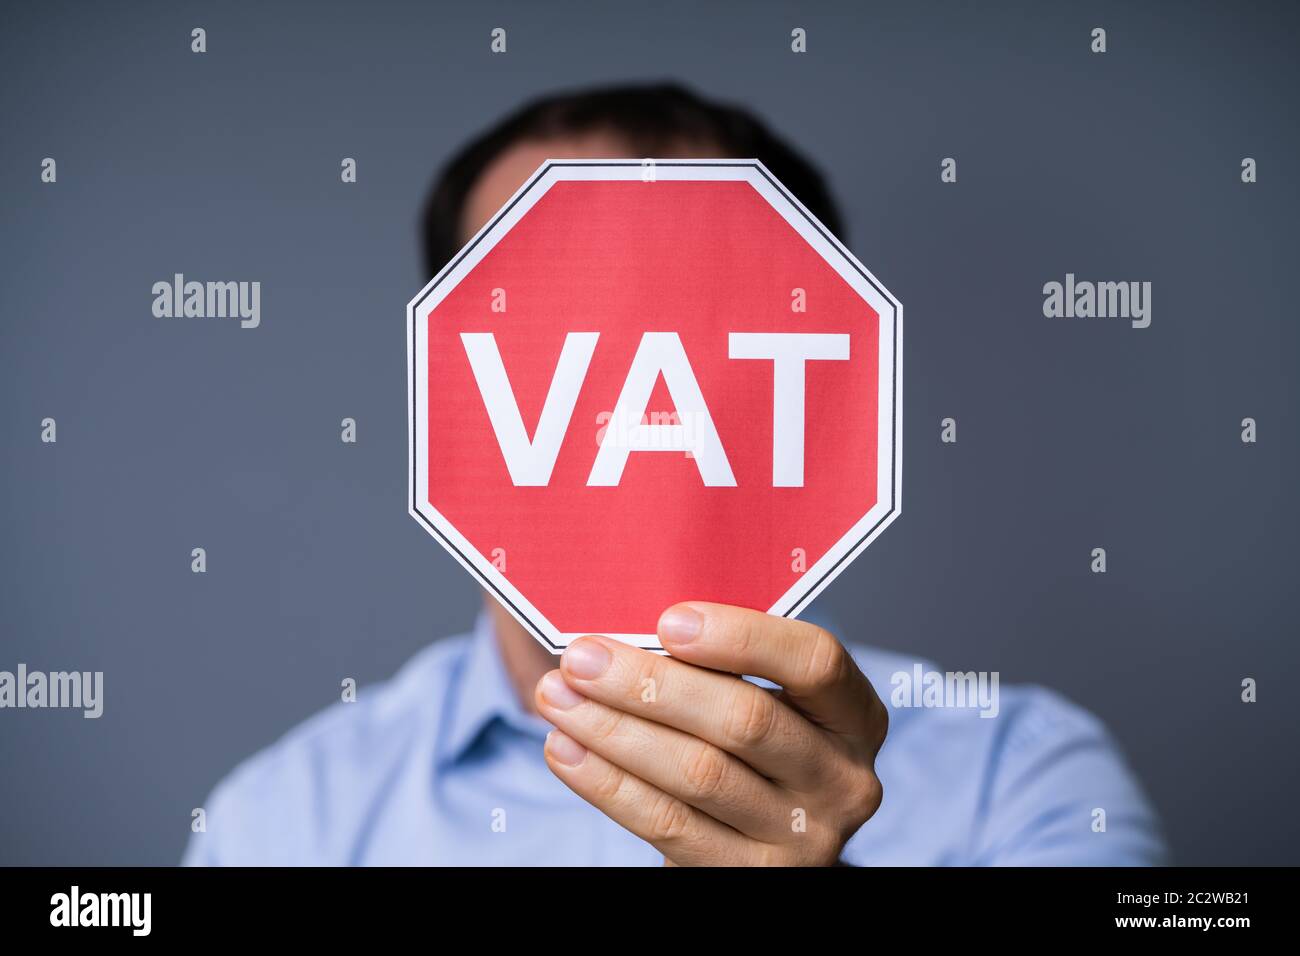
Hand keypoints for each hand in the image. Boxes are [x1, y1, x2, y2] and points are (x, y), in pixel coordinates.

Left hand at [534, 602, 886, 865]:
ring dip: (614, 730)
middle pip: (745, 721)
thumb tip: (630, 622)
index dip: (742, 637)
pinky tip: (567, 749)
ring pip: (698, 773)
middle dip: (650, 684)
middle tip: (582, 658)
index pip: (815, 662)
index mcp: (856, 716)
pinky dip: (607, 783)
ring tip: (556, 697)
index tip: (668, 620)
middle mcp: (843, 779)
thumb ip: (722, 664)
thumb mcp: (766, 701)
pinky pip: (669, 824)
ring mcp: (803, 838)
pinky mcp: (751, 877)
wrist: (759, 846)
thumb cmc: (750, 746)